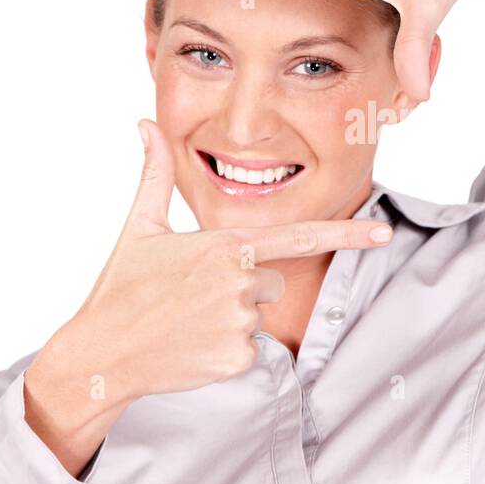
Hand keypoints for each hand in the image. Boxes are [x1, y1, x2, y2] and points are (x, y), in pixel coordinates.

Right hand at [31, 119, 393, 410]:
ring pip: (257, 314)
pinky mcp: (237, 359)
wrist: (102, 352)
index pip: (299, 236)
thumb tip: (144, 124)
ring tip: (187, 319)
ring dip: (231, 318)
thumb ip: (154, 173)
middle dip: (242, 286)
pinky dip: (225, 351)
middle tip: (193, 294)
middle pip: (270, 280)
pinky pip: (250, 350)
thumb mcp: (140, 226)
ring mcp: (239, 323)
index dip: (347, 233)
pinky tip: (191, 346)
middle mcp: (239, 282)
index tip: (383, 232)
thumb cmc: (121, 287)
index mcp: (225, 245)